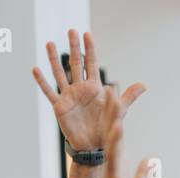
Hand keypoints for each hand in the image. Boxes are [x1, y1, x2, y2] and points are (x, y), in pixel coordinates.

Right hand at [32, 30, 144, 150]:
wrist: (94, 145)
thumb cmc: (107, 127)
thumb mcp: (120, 110)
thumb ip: (129, 96)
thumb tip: (144, 85)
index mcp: (94, 88)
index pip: (92, 64)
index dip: (90, 50)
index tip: (87, 34)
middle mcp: (80, 89)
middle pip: (76, 64)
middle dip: (74, 47)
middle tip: (71, 30)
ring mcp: (69, 96)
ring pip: (60, 74)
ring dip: (54, 59)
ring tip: (50, 44)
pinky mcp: (60, 107)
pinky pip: (49, 92)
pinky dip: (42, 82)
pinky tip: (36, 69)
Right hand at [98, 94, 151, 177]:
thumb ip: (143, 176)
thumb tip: (151, 163)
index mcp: (118, 165)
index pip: (118, 137)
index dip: (117, 119)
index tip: (117, 102)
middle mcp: (113, 164)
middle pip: (112, 133)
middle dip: (112, 111)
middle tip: (110, 89)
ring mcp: (112, 170)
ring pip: (112, 140)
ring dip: (112, 119)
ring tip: (112, 99)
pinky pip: (114, 157)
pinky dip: (116, 142)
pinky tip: (118, 127)